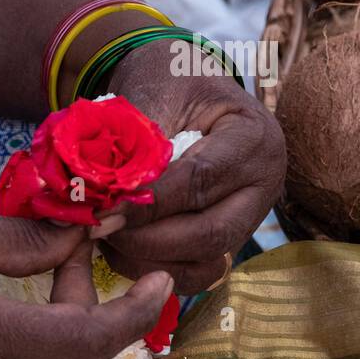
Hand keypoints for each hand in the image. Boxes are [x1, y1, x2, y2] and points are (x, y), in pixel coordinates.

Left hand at [94, 40, 286, 294]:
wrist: (183, 90)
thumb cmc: (170, 83)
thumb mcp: (154, 93)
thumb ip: (134, 144)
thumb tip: (96, 194)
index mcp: (253, 138)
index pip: (198, 181)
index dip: (147, 204)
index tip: (101, 213)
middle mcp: (262, 186)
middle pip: (208, 234)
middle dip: (145, 240)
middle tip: (99, 230)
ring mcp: (248, 221)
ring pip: (201, 264)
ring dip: (146, 262)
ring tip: (105, 240)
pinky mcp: (226, 245)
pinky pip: (192, 275)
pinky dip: (152, 271)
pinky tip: (120, 251)